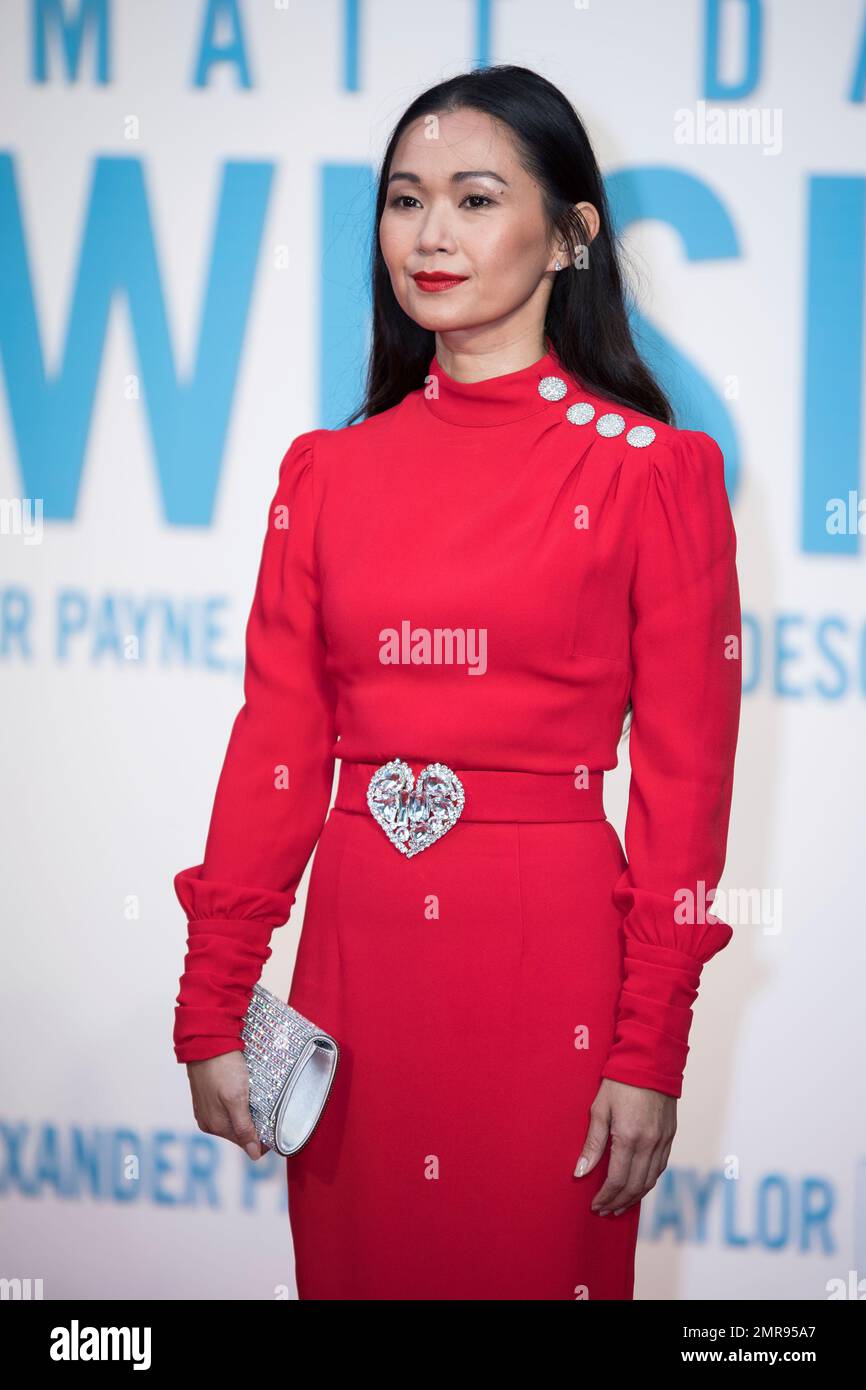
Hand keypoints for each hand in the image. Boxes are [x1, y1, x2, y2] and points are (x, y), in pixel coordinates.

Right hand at [186, 1050, 268, 1159]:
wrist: (206, 1038)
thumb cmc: (221, 1067)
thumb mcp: (236, 1098)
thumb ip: (244, 1128)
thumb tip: (253, 1156)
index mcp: (215, 1125)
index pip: (246, 1142)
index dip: (264, 1136)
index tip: (279, 1125)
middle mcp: (208, 1121)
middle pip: (241, 1131)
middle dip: (257, 1123)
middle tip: (274, 1109)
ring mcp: (207, 1107)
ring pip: (236, 1118)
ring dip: (250, 1112)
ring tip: (262, 1098)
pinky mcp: (208, 1094)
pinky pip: (229, 1106)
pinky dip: (241, 1103)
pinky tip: (248, 1092)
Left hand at [574, 1077, 676, 1214]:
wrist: (650, 1061)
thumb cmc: (619, 1082)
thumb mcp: (599, 1108)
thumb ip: (592, 1143)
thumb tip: (580, 1172)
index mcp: (629, 1137)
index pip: (617, 1180)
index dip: (606, 1197)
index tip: (595, 1205)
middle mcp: (649, 1143)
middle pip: (635, 1186)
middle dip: (618, 1202)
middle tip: (605, 1210)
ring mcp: (662, 1141)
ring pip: (650, 1180)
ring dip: (634, 1197)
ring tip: (619, 1205)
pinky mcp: (670, 1136)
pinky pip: (660, 1167)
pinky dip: (648, 1182)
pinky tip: (637, 1186)